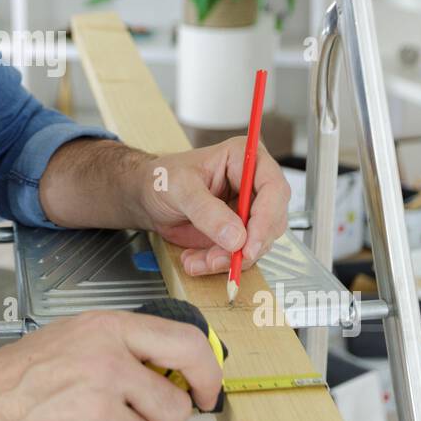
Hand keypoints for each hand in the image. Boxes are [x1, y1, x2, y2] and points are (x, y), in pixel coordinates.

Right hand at [0, 310, 223, 420]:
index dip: (207, 373)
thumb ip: (118, 347)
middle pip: (173, 405)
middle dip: (154, 419)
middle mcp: (105, 366)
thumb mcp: (69, 338)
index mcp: (103, 331)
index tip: (207, 390)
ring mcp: (98, 412)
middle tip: (117, 418)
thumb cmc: (12, 382)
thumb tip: (171, 368)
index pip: (185, 344)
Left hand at [137, 137, 290, 276]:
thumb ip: (206, 210)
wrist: (147, 196)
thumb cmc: (163, 178)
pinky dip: (220, 263)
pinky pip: (240, 255)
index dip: (266, 219)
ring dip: (229, 259)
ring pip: (257, 243)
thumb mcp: (179, 188)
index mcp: (244, 157)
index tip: (249, 245)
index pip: (272, 188)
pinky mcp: (239, 232)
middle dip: (247, 246)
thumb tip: (235, 236)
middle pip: (272, 220)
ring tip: (197, 261)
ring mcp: (248, 210)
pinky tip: (195, 261)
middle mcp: (253, 183)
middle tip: (221, 260)